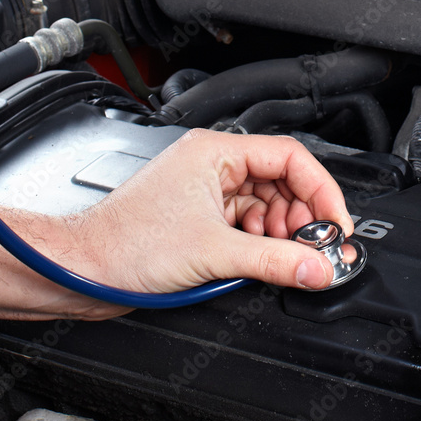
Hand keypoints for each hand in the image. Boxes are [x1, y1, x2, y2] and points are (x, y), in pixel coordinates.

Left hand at [73, 130, 353, 291]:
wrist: (86, 268)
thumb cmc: (126, 244)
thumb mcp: (214, 252)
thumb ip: (275, 260)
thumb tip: (319, 266)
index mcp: (213, 152)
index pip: (290, 157)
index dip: (320, 191)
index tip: (334, 225)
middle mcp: (210, 165)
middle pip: (281, 182)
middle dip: (301, 217)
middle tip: (313, 248)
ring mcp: (204, 192)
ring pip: (265, 205)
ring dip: (281, 233)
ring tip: (284, 257)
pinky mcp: (198, 218)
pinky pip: (246, 224)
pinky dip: (260, 242)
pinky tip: (259, 260)